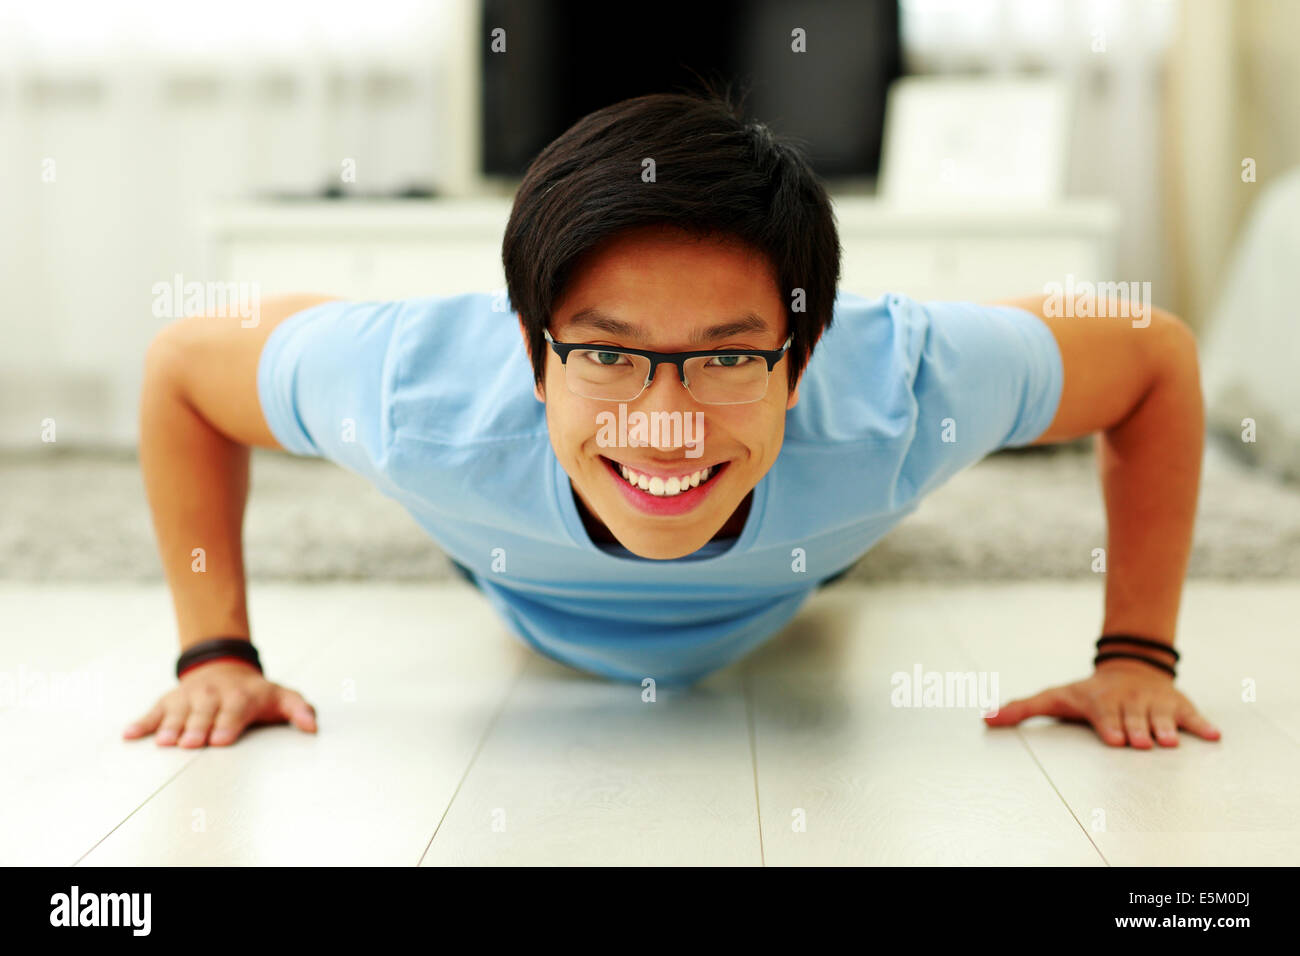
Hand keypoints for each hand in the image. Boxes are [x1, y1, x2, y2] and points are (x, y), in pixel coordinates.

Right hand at [122, 660, 317, 747]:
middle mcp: (213, 694)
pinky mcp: (170, 700)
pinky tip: (129, 735)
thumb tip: (312, 726)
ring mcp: (190, 696)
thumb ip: (299, 709)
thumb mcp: (282, 697)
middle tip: (190, 744)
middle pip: (204, 712)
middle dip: (198, 728)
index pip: (234, 710)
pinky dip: (142, 722)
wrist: (226, 668)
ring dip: (171, 726)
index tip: (220, 740)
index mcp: (241, 696)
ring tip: (164, 741)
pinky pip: (154, 711)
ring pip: (179, 712)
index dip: (227, 724)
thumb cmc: (256, 693)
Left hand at [983, 658, 1220, 747]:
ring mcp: (1154, 704)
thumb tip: (984, 719)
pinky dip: (1201, 725)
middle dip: (1138, 731)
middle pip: (1134, 720)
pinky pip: (1192, 715)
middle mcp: (1129, 703)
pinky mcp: (1177, 706)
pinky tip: (1213, 737)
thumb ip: (1022, 710)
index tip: (1116, 740)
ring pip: (1162, 719)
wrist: (1128, 667)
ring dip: (1168, 729)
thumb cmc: (1086, 693)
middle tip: (1144, 743)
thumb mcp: (1054, 697)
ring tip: (1170, 742)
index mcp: (1101, 703)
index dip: (1111, 727)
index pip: (1106, 717)